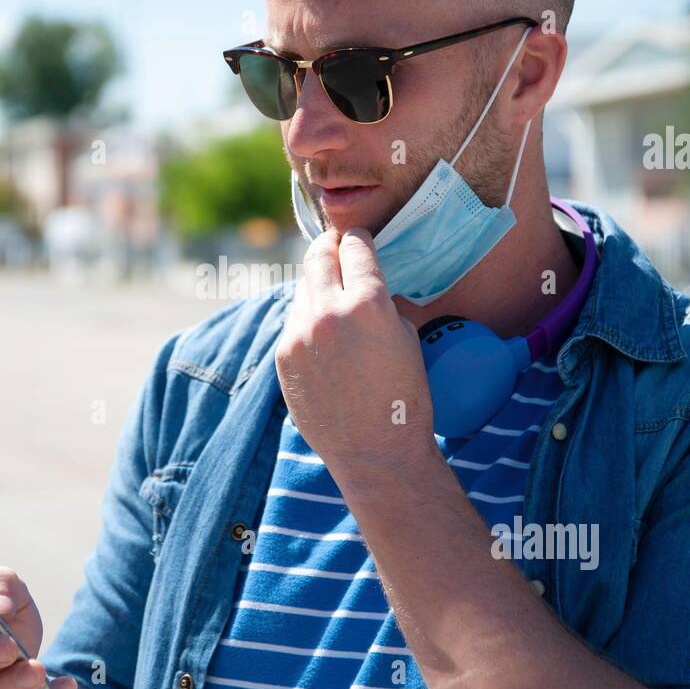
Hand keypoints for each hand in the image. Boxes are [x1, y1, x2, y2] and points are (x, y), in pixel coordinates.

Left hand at [275, 227, 439, 483]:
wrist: (375, 450)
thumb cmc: (404, 397)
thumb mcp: (406, 338)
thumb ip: (381, 304)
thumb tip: (364, 287)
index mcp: (367, 302)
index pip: (354, 247)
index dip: (357, 238)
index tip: (357, 238)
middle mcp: (328, 311)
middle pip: (318, 258)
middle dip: (328, 247)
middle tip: (333, 246)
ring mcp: (299, 333)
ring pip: (303, 290)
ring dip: (317, 286)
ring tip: (330, 296)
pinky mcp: (283, 355)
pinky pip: (294, 321)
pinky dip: (307, 319)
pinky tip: (321, 335)